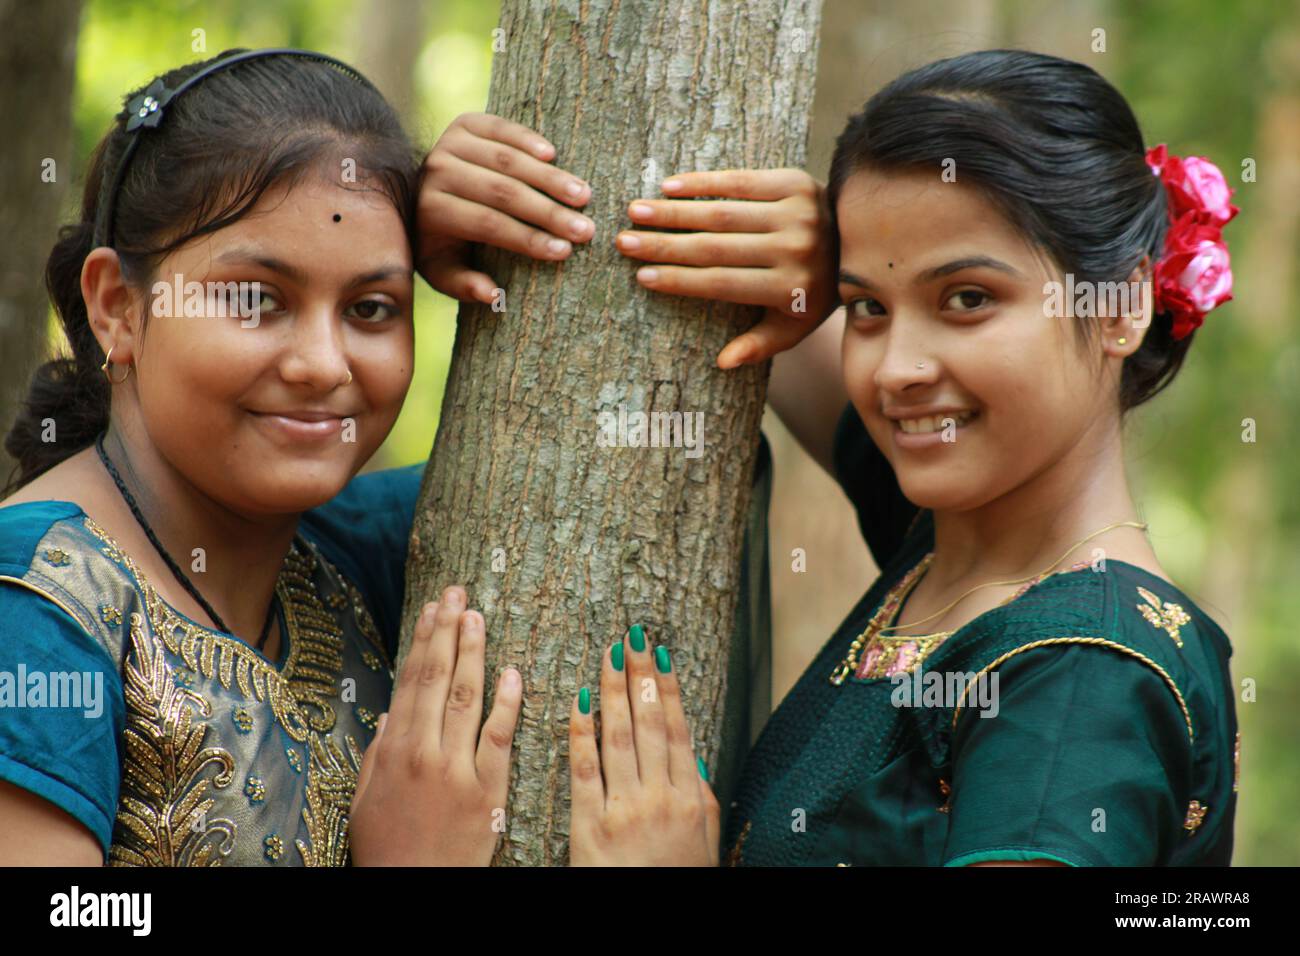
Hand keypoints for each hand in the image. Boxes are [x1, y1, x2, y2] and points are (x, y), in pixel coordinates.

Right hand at [349, 586, 521, 865]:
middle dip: (448, 631)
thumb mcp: (365, 800)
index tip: (433, 607)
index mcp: (394, 750)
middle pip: (437, 678)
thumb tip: (393, 713)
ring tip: (478, 616)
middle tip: (458, 593)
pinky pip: (499, 738)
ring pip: (467, 698)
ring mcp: (457, 769)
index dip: (424, 640)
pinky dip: (508, 704)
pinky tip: (513, 673)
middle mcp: (424, 752)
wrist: (414, 891)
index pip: (412, 681)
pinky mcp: (488, 790)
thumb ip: (378, 753)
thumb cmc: (387, 850)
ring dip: (473, 653)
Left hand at [417, 112, 594, 301]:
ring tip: (584, 196)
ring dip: (550, 178)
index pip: (489, 224)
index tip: (565, 251)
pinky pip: (502, 129)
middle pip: (502, 192)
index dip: (529, 238)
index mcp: (432, 210)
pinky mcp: (465, 123)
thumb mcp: (443, 271)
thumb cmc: (441, 242)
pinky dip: (529, 140)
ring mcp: (450, 142)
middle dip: (549, 212)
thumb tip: (492, 295)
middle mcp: (437, 172)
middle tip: (586, 229)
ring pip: (507, 160)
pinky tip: (554, 156)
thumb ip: (464, 286)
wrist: (418, 194)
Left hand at [568, 625, 719, 865]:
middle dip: (640, 675)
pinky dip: (581, 733)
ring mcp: (625, 810)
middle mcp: (660, 797)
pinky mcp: (590, 827)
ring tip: (607, 655)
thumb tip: (694, 751)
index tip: (659, 652)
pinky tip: (576, 702)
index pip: (678, 728)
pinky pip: (584, 771)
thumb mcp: (705, 840)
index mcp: (690, 797)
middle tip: (631, 636)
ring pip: (619, 737)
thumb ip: (701, 794)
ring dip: (612, 692)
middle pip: (650, 723)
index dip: (668, 686)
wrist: (652, 926)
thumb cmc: (677, 881)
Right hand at [615, 168, 836, 368]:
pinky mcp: (795, 183)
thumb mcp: (792, 327)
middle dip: (664, 245)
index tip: (642, 277)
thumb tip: (721, 363)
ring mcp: (796, 213)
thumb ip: (758, 346)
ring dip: (674, 212)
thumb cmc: (812, 292)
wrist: (857, 242)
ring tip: (636, 211)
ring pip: (723, 213)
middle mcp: (795, 249)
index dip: (679, 280)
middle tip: (624, 242)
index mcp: (790, 288)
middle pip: (715, 248)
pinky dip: (703, 183)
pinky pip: (741, 181)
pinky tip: (670, 186)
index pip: (721, 283)